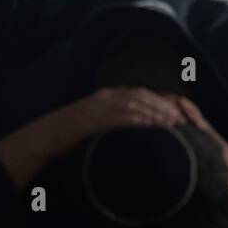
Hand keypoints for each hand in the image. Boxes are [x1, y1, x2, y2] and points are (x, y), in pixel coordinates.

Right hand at [64, 86, 186, 140]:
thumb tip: (138, 121)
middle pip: (140, 96)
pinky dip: (135, 120)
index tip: (175, 110)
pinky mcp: (93, 120)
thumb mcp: (99, 119)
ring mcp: (99, 107)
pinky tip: (148, 125)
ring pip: (132, 105)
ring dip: (153, 113)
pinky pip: (118, 118)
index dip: (159, 101)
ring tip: (169, 122)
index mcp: (108, 95)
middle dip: (161, 106)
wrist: (49, 134)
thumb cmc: (75, 131)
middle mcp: (106, 97)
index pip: (140, 93)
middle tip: (178, 117)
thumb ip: (117, 117)